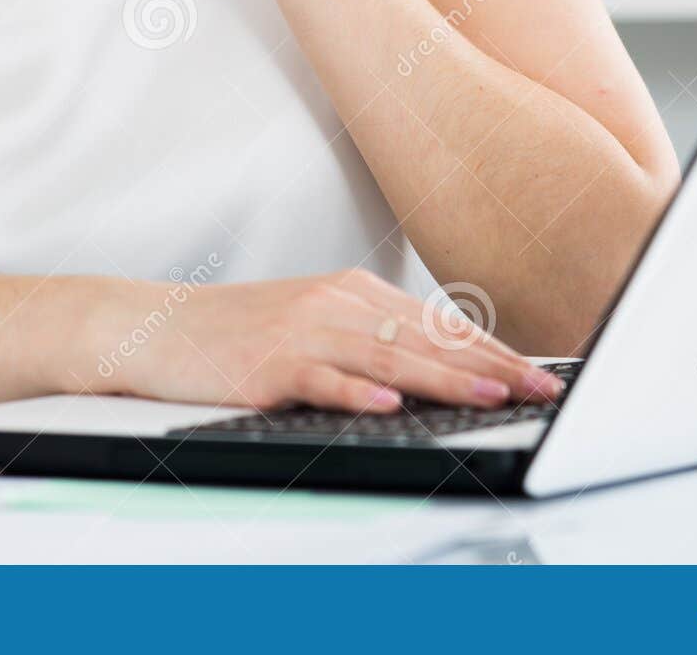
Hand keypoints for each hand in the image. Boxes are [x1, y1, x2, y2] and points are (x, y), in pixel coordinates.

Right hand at [95, 268, 564, 411]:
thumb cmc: (239, 335)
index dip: (493, 350)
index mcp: (354, 292)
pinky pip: (321, 378)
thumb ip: (373, 343)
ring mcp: (301, 330)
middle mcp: (335, 303)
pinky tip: (388, 405)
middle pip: (425, 339)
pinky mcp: (267, 363)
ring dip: (443, 378)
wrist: (156, 327)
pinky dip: (356, 392)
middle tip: (539, 389)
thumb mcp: (315, 326)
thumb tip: (441, 371)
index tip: (538, 374)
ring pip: (387, 357)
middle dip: (490, 366)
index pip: (439, 324)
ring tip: (490, 394)